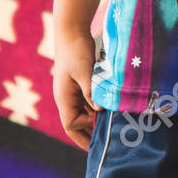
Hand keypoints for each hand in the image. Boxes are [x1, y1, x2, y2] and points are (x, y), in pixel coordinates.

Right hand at [52, 30, 99, 149]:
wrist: (73, 32)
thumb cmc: (76, 51)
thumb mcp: (85, 72)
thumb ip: (91, 92)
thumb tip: (99, 111)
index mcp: (64, 98)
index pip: (71, 124)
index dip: (84, 131)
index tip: (100, 133)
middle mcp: (67, 98)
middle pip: (76, 124)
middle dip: (90, 134)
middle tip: (109, 145)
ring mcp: (74, 92)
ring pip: (84, 114)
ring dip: (96, 121)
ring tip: (114, 130)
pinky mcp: (82, 85)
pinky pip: (89, 103)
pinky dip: (98, 109)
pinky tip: (111, 111)